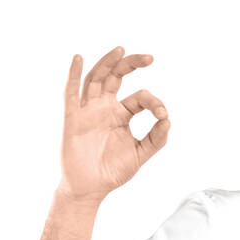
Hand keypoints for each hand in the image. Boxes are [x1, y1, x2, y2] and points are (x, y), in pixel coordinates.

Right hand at [58, 46, 169, 202]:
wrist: (90, 189)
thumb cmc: (112, 171)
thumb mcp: (140, 154)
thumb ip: (156, 138)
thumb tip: (168, 120)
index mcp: (121, 115)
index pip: (139, 97)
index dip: (154, 103)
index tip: (163, 115)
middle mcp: (104, 108)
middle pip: (116, 77)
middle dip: (131, 64)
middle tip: (150, 58)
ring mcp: (88, 111)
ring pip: (96, 78)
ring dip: (107, 63)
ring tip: (121, 50)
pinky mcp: (73, 118)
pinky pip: (71, 93)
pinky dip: (73, 75)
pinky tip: (78, 58)